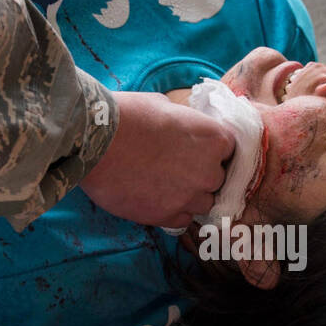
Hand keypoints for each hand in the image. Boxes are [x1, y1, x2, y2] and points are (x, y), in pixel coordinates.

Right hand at [80, 92, 235, 228]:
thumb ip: (185, 123)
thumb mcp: (164, 106)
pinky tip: (157, 197)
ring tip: (165, 184)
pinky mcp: (168, 216)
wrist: (95, 142)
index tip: (197, 151)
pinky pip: (184, 219)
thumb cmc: (128, 116)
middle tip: (176, 167)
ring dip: (190, 195)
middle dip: (201, 173)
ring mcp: (190, 197)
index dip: (213, 151)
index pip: (229, 150)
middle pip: (217, 179)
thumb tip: (186, 130)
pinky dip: (175, 211)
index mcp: (214, 139)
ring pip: (203, 202)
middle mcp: (209, 171)